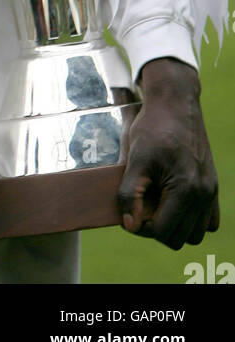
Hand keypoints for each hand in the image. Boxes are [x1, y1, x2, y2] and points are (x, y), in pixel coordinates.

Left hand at [118, 56, 218, 248]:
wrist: (175, 104)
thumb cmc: (153, 128)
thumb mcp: (135, 159)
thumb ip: (129, 194)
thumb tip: (130, 225)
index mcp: (185, 189)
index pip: (163, 232)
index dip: (142, 227)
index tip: (131, 211)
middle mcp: (203, 194)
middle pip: (181, 238)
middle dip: (159, 229)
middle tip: (143, 208)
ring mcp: (211, 191)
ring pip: (197, 233)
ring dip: (177, 227)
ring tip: (157, 206)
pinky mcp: (213, 185)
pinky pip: (209, 220)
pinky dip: (193, 220)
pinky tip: (174, 203)